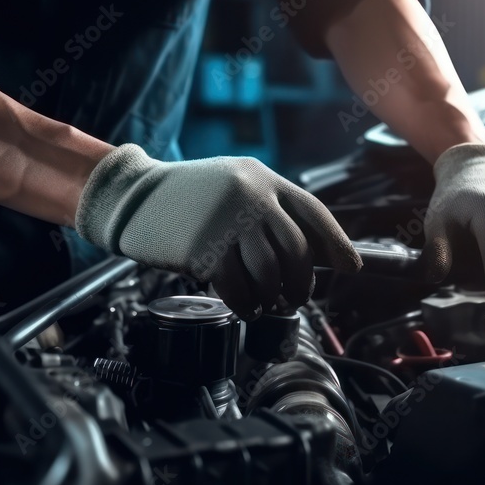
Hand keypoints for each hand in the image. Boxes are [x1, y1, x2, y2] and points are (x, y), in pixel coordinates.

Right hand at [75, 144, 361, 318]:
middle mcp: (251, 196)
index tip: (350, 268)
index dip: (336, 244)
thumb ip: (269, 210)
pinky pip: (238, 287)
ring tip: (268, 303)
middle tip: (296, 297)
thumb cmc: (186, 198)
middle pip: (297, 249)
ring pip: (270, 272)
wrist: (134, 197)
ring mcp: (228, 221)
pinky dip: (246, 303)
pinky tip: (246, 305)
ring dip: (274, 296)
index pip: (313, 213)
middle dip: (302, 282)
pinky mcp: (204, 248)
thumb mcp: (233, 187)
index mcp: (263, 179)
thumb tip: (311, 253)